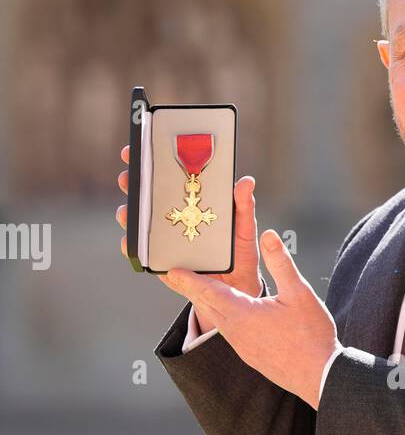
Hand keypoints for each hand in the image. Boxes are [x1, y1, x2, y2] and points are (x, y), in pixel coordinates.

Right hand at [116, 145, 261, 328]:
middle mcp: (174, 216)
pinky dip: (133, 246)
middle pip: (147, 194)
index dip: (151, 160)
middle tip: (129, 177)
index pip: (168, 176)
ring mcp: (165, 237)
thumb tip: (246, 181)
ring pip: (138, 221)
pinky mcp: (162, 260)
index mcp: (193, 201)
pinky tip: (131, 242)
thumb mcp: (245, 227)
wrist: (237, 287)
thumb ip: (244, 206)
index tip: (141, 148)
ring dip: (128, 214)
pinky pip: (142, 251)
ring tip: (127, 211)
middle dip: (132, 182)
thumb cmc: (240, 251)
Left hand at [160, 229, 338, 409]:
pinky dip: (223, 319)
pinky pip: (230, 333)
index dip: (188, 279)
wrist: (320, 377)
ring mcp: (241, 347)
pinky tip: (231, 316)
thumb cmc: (311, 335)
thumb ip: (281, 263)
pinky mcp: (250, 356)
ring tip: (199, 291)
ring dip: (207, 304)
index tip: (170, 271)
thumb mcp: (299, 293)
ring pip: (218, 320)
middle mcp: (235, 331)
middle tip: (173, 277)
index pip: (207, 291)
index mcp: (241, 313)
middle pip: (207, 305)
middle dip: (190, 289)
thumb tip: (268, 235)